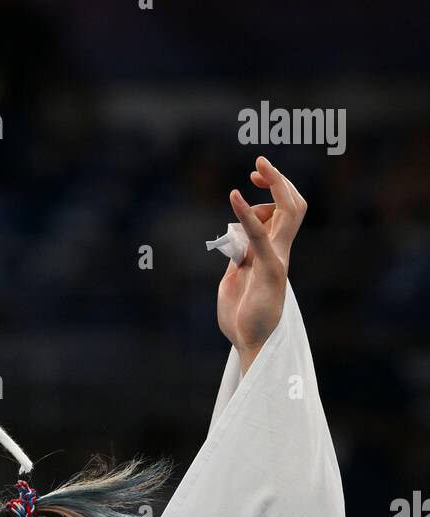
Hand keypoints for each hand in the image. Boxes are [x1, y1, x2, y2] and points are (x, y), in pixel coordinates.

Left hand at [217, 156, 306, 372]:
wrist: (247, 343)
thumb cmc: (240, 315)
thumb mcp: (234, 276)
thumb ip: (236, 256)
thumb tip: (233, 238)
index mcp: (271, 251)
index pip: (281, 211)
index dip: (273, 189)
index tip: (254, 178)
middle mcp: (279, 251)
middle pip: (292, 204)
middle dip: (279, 179)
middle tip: (259, 164)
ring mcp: (277, 259)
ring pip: (288, 212)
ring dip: (276, 184)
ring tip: (258, 167)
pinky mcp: (269, 270)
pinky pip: (260, 236)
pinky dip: (246, 214)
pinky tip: (233, 197)